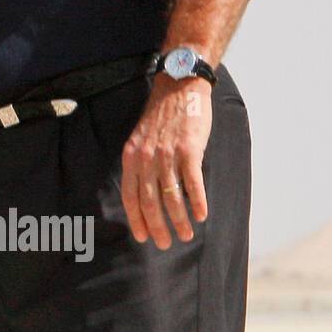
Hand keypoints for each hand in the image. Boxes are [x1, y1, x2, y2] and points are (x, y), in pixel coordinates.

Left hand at [120, 75, 212, 248]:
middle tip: (165, 244)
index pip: (130, 195)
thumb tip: (145, 193)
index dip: (136, 218)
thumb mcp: (141, 139)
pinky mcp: (190, 149)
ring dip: (179, 220)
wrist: (178, 87)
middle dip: (157, 226)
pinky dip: (198, 201)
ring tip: (186, 235)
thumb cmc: (161, 117)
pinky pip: (193, 183)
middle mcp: (146, 158)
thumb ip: (141, 164)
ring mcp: (168, 154)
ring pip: (171, 196)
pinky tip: (202, 215)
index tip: (142, 237)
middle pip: (149, 201)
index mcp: (131, 156)